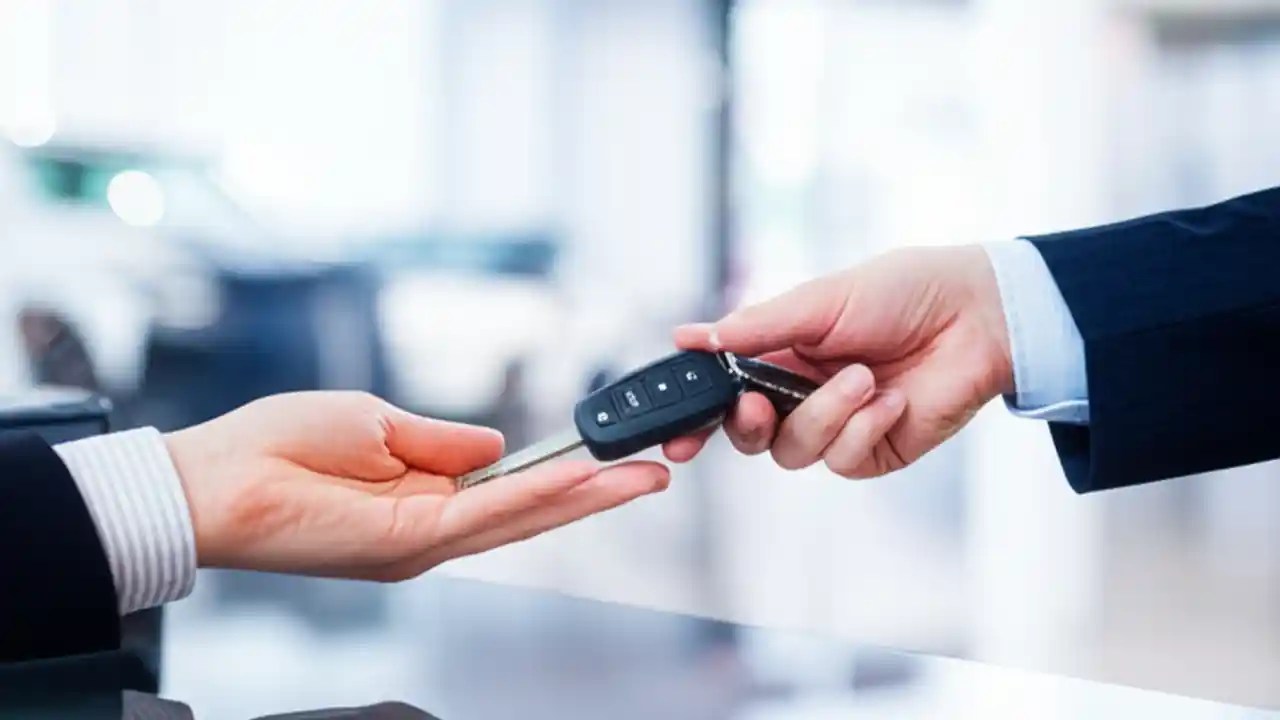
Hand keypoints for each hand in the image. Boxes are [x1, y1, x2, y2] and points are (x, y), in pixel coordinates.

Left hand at [165, 392, 668, 580]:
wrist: (215, 478)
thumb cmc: (279, 443)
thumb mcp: (375, 422)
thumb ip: (441, 438)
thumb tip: (497, 442)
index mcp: (422, 496)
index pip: (508, 489)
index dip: (561, 475)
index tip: (606, 455)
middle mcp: (431, 527)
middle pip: (530, 514)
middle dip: (596, 496)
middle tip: (654, 476)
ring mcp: (421, 542)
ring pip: (520, 521)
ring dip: (584, 500)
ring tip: (639, 479)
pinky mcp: (406, 545)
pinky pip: (483, 518)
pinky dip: (534, 499)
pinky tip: (575, 483)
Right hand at [664, 245, 1011, 477]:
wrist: (978, 316)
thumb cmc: (904, 292)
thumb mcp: (819, 300)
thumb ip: (755, 327)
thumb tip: (692, 337)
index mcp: (781, 354)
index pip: (724, 392)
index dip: (697, 414)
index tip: (677, 430)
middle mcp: (801, 394)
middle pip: (748, 435)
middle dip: (746, 426)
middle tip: (758, 406)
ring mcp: (837, 426)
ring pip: (793, 451)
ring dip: (824, 414)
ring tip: (864, 378)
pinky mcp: (873, 450)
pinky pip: (842, 458)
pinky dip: (863, 427)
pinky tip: (890, 400)